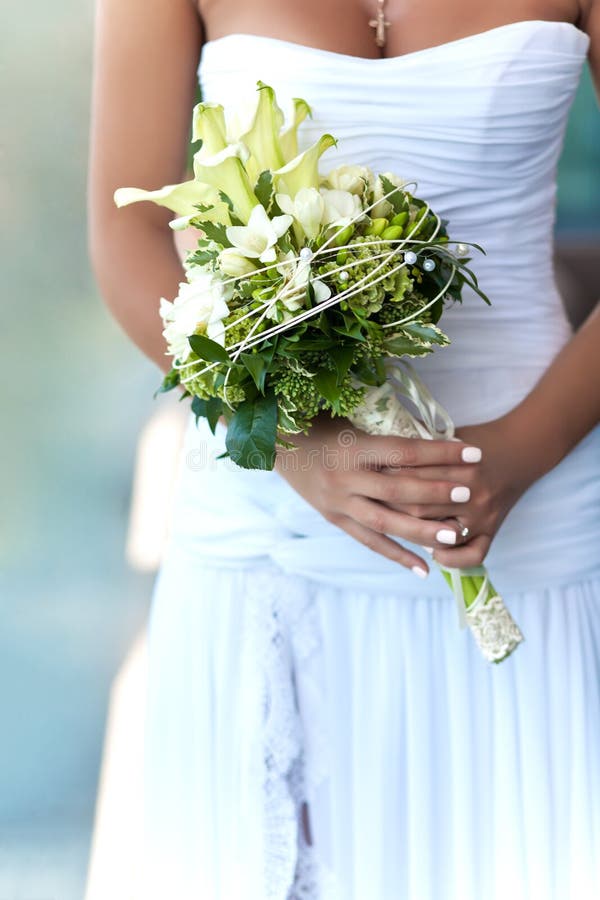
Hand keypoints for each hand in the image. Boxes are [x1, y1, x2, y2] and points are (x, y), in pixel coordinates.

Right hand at [274, 414, 483, 576]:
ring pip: (385, 522)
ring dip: (421, 531)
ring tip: (453, 536)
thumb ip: (389, 438)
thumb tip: (439, 442)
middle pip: (397, 489)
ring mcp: (338, 503)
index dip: (440, 452)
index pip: (404, 452)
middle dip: (435, 493)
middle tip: (468, 494)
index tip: (473, 452)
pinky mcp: (335, 520)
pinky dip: (396, 555)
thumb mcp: (354, 423)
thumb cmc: (324, 425)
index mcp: (353, 447)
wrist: (278, 444)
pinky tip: (424, 568)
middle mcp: (344, 478)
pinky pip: (369, 542)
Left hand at [386, 414, 537, 569]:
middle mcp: (474, 494)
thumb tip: (381, 461)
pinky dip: (450, 559)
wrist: (519, 449)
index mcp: (461, 466)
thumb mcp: (449, 437)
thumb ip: (420, 451)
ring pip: (438, 534)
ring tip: (395, 527)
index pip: (413, 478)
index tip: (370, 478)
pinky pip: (471, 556)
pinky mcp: (493, 532)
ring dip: (415, 534)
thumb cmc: (474, 442)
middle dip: (392, 507)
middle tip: (373, 504)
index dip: (387, 479)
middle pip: (419, 508)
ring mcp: (484, 517)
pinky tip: (435, 553)